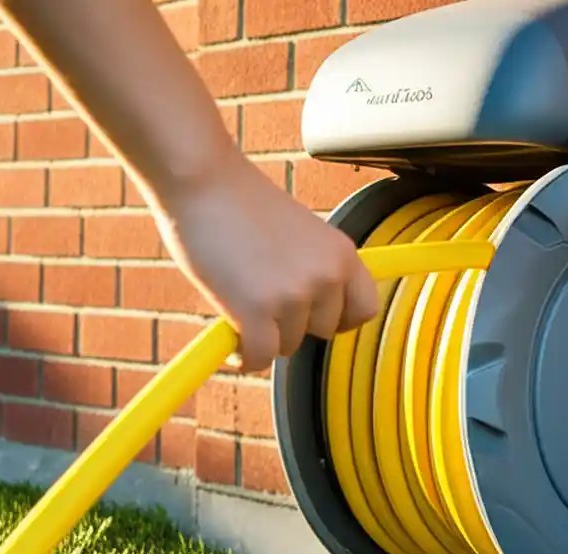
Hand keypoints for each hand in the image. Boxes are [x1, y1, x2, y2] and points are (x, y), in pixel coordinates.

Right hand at [151, 151, 378, 372]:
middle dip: (296, 323)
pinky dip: (245, 356)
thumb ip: (314, 268)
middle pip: (323, 331)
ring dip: (265, 334)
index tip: (316, 315)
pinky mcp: (256, 313)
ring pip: (288, 345)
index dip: (340, 317)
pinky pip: (259, 358)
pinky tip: (233, 341)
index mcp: (343, 254)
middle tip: (265, 300)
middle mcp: (326, 277)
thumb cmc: (241, 202)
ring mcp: (293, 297)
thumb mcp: (302, 233)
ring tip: (242, 304)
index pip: (365, 308)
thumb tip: (311, 311)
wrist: (202, 180)